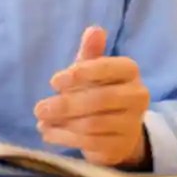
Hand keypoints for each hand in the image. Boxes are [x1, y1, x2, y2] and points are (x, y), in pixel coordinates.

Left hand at [33, 26, 149, 167]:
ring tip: (41, 121)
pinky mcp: (121, 146)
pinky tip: (49, 134)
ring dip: (62, 123)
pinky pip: (91, 143)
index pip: (108, 68)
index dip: (81, 74)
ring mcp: (132, 124)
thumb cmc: (100, 91)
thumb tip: (94, 29)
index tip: (54, 81)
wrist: (117, 131)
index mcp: (129, 71)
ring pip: (93, 124)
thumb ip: (91, 52)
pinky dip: (65, 138)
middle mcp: (137, 96)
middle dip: (65, 104)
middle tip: (38, 108)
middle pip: (99, 100)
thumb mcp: (92, 70)